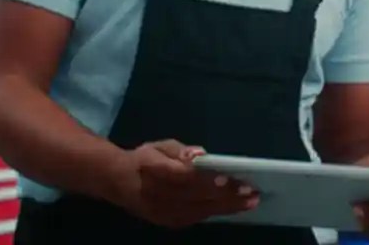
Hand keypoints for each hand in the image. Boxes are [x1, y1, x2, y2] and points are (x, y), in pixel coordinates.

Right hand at [111, 140, 258, 228]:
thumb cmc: (143, 160)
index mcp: (154, 171)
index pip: (182, 177)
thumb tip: (199, 155)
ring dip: (226, 207)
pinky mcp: (167, 222)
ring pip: (199, 211)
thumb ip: (178, 150)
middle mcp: (159, 195)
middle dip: (226, 196)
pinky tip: (231, 207)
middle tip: (251, 193)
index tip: (225, 177)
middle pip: (196, 197)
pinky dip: (214, 212)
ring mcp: (163, 213)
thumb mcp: (159, 146)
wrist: (117, 183)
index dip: (204, 179)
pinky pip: (195, 218)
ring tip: (249, 202)